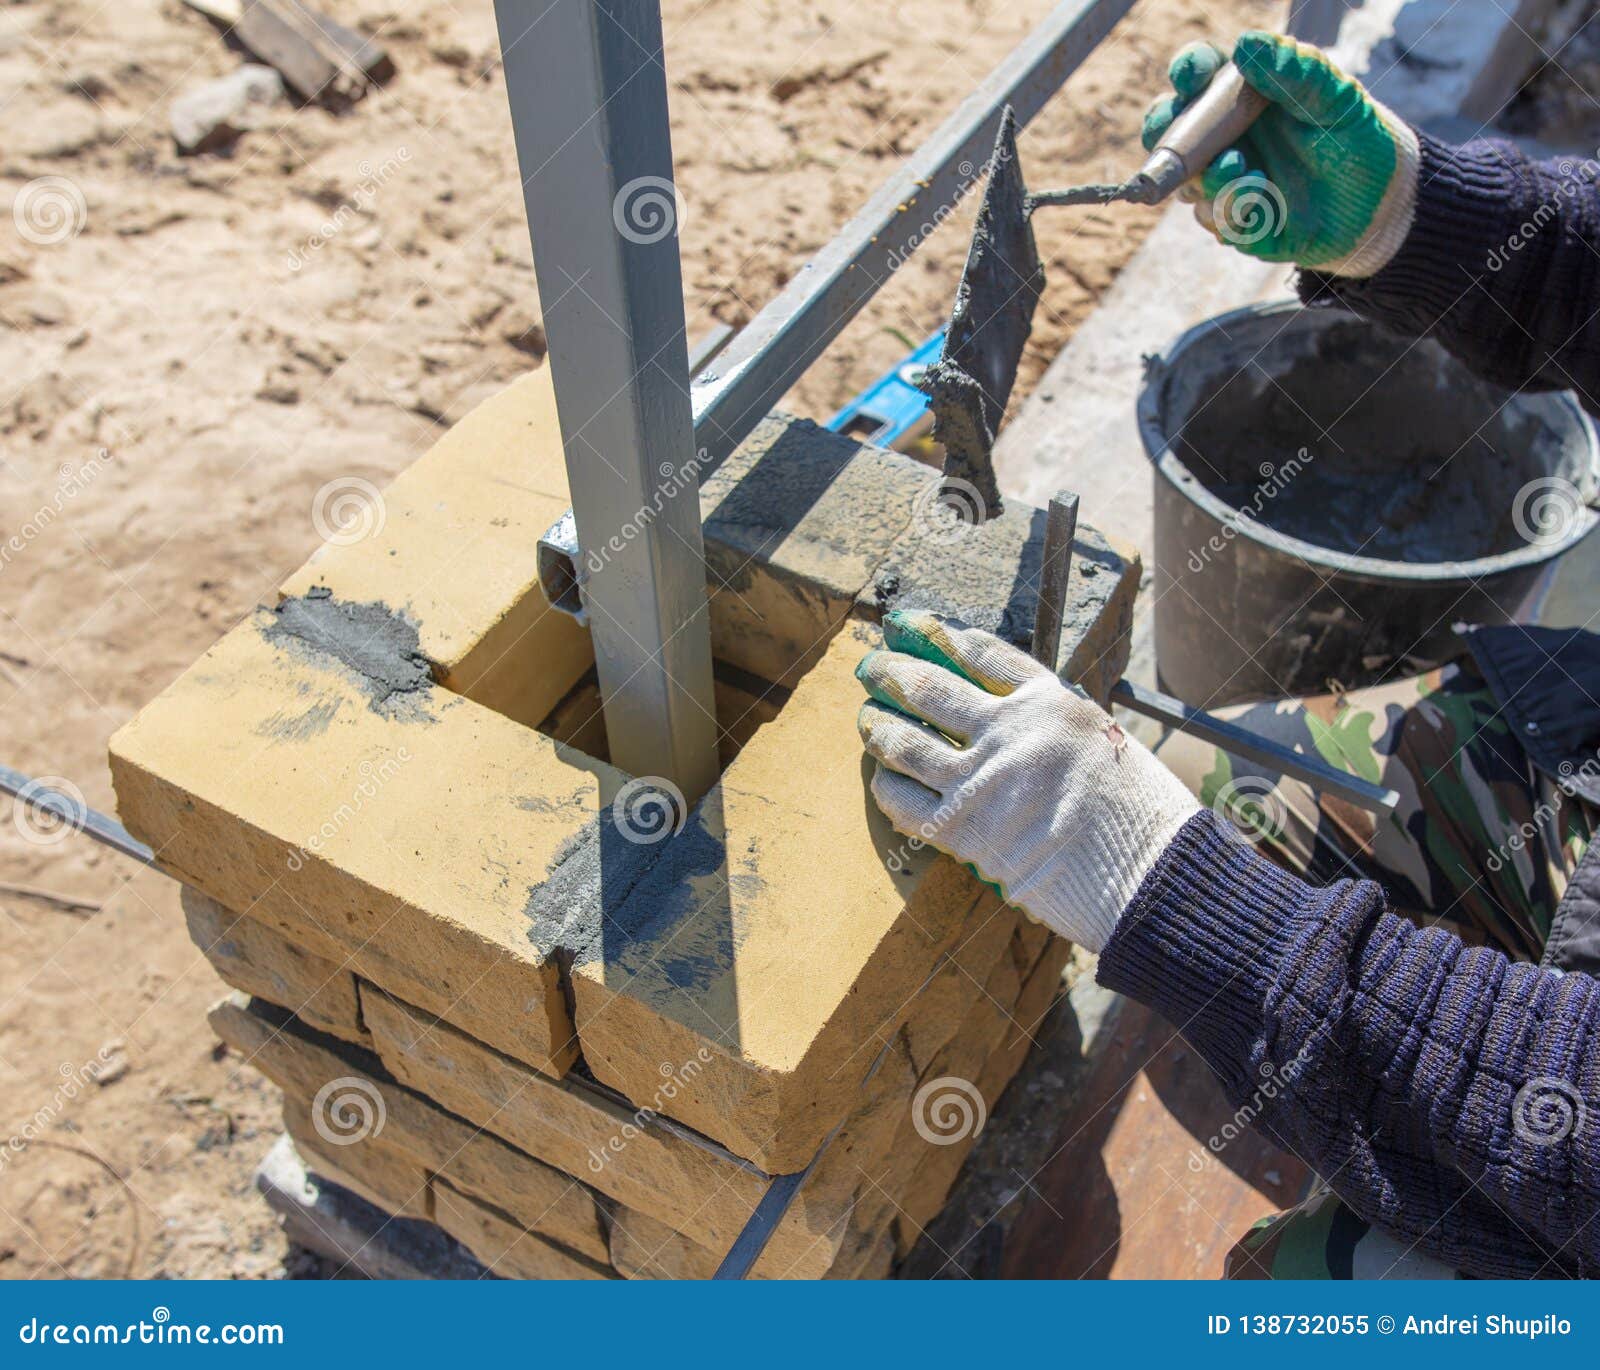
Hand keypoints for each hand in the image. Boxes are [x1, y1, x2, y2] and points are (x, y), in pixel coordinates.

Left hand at [856, 610, 1198, 952]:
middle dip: (893, 672)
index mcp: (1051, 701)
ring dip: (878, 726)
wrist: (1152, 877)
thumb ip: (1052, 724)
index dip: (938, 635)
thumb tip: (1005, 714)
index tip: (911, 624)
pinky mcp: (965, 830)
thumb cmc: (1141, 817)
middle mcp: (1011, 731)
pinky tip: (883, 780)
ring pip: (906, 742)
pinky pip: (905, 801)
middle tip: (872, 665)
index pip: (982, 652)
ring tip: (867, 718)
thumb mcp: (1104, 743)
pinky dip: (887, 786)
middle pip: (931, 687)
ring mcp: (983, 780)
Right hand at [1144, 31, 1417, 277]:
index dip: (1187, 74)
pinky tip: (1261, 198)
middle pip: (1172, 138)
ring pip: (1191, 185)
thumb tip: (1246, 45)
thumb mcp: (1334, 97)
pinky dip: (1234, 209)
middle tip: (1177, 138)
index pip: (1197, 79)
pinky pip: (1222, 222)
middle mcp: (1222, 143)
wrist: (1380, 198)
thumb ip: (1295, 70)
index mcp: (1238, 100)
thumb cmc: (1353, 136)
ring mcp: (1225, 187)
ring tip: (1237, 166)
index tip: (1191, 77)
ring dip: (1206, 176)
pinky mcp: (1239, 227)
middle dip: (1166, 138)